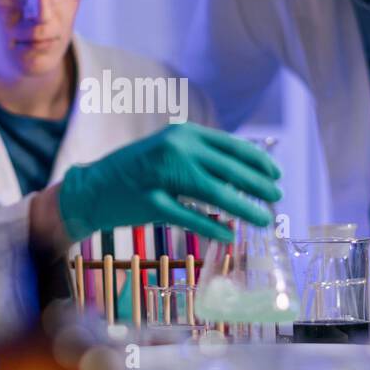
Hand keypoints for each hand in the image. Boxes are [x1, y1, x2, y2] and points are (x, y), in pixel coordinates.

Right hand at [58, 123, 281, 243]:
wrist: (92, 188)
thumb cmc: (137, 171)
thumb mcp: (170, 151)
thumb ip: (202, 155)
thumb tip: (245, 170)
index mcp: (183, 133)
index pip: (230, 145)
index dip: (257, 160)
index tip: (275, 173)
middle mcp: (174, 149)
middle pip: (228, 169)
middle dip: (258, 185)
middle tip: (277, 197)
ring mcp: (161, 176)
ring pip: (214, 193)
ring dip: (244, 208)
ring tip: (263, 219)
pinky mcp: (150, 204)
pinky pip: (189, 217)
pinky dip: (212, 227)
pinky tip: (230, 236)